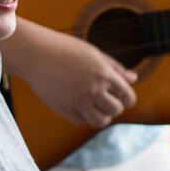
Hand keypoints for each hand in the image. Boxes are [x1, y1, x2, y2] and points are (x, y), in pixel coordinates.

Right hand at [22, 27, 137, 126]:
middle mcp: (93, 89)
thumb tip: (134, 78)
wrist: (35, 53)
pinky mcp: (64, 108)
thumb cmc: (65, 49)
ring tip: (97, 108)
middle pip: (116, 109)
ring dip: (103, 116)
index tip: (123, 98)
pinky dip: (85, 117)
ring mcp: (78, 100)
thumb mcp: (93, 54)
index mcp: (104, 73)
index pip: (127, 96)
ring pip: (100, 121)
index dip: (128, 99)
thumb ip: (115, 68)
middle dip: (115, 107)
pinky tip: (82, 107)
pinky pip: (82, 121)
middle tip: (108, 101)